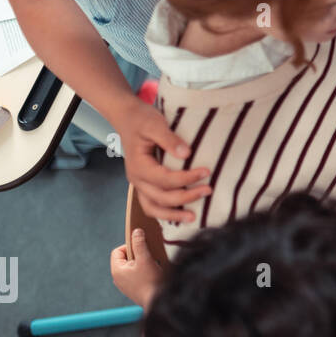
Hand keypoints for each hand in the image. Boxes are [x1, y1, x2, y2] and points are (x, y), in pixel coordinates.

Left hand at [110, 228, 162, 307]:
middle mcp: (118, 278)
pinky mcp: (132, 290)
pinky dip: (142, 272)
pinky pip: (135, 275)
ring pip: (131, 267)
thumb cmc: (151, 282)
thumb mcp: (145, 259)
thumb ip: (139, 243)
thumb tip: (136, 232)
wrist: (157, 302)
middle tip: (148, 257)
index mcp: (117, 270)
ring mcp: (124, 285)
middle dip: (137, 254)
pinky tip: (152, 274)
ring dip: (141, 263)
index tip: (141, 247)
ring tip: (151, 266)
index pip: (117, 251)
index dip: (129, 246)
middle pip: (125, 258)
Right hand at [112, 96, 211, 223]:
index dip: (187, 178)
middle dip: (186, 197)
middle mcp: (137, 179)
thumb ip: (169, 139)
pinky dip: (166, 213)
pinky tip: (181, 215)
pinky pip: (153, 205)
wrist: (127, 118)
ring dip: (173, 215)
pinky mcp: (144, 185)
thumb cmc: (142, 120)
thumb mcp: (155, 124)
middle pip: (161, 197)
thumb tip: (187, 154)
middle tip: (208, 190)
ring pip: (153, 208)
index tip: (207, 172)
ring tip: (194, 218)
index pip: (165, 179)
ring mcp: (139, 184)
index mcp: (139, 166)